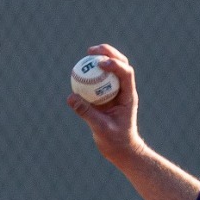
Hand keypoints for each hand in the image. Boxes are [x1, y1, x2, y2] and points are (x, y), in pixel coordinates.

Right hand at [65, 44, 141, 165]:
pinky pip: (99, 80)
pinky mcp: (107, 95)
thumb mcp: (101, 128)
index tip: (100, 63)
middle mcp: (124, 91)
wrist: (121, 149)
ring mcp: (116, 92)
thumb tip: (71, 97)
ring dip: (101, 58)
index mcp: (128, 97)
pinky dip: (91, 73)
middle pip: (121, 64)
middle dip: (109, 53)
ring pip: (112, 69)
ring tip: (87, 53)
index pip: (126, 74)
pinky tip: (80, 70)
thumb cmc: (116, 141)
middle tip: (92, 50)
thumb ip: (87, 113)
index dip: (115, 65)